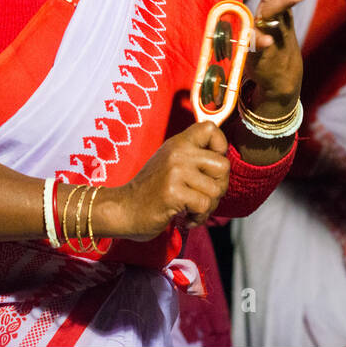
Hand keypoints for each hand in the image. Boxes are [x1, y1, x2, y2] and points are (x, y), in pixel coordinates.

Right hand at [107, 121, 230, 239]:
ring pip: (216, 190)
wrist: (122, 210)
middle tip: (204, 196)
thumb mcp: (170, 162)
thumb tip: (224, 163)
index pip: (210, 128)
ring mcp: (175, 172)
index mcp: (178, 143)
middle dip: (219, 187)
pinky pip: (204, 205)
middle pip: (223, 165)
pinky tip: (186, 218)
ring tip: (192, 210)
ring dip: (209, 207)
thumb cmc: (150, 191)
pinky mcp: (173, 192)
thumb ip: (193, 157)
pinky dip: (199, 217)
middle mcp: (177, 152)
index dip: (220, 147)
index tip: (210, 167)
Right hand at [247, 0, 319, 100]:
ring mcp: (259, 31)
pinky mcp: (254, 52)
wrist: (271, 72)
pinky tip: (267, 41)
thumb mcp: (280, 7)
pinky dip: (259, 42)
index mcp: (271, 2)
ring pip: (269, 12)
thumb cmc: (273, 34)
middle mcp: (264, 12)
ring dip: (284, 2)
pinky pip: (255, 45)